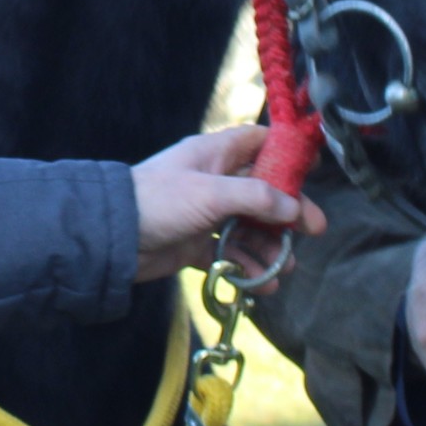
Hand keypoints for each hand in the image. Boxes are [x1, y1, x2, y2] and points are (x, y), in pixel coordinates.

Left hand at [129, 127, 320, 280]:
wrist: (112, 238)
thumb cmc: (159, 201)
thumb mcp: (211, 193)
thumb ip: (256, 198)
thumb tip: (295, 209)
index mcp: (214, 154)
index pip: (258, 142)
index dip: (286, 152)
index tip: (312, 170)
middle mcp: (213, 181)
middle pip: (262, 193)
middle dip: (288, 213)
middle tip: (314, 231)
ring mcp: (205, 214)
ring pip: (248, 228)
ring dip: (269, 247)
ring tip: (285, 267)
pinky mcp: (196, 244)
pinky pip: (230, 255)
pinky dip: (247, 267)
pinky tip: (262, 283)